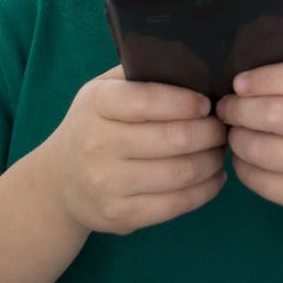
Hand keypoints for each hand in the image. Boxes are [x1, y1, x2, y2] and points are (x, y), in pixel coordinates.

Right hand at [53, 66, 227, 234]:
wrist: (59, 181)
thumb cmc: (94, 124)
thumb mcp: (104, 90)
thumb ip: (140, 75)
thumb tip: (193, 66)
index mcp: (96, 104)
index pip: (147, 100)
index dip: (185, 102)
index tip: (207, 104)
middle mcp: (97, 144)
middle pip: (173, 138)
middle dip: (209, 132)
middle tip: (222, 127)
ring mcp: (107, 184)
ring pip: (180, 173)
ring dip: (212, 161)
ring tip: (220, 150)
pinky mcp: (121, 216)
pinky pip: (175, 205)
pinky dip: (205, 190)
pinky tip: (214, 178)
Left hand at [215, 27, 282, 225]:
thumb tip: (268, 19)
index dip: (265, 79)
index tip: (237, 81)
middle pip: (278, 116)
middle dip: (239, 110)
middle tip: (225, 107)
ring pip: (266, 152)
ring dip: (237, 140)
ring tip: (231, 130)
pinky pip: (266, 184)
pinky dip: (245, 169)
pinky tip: (244, 158)